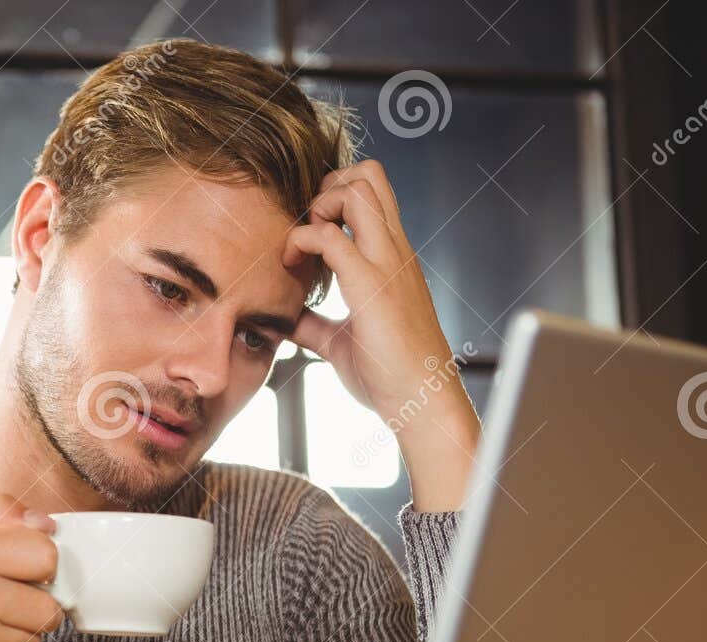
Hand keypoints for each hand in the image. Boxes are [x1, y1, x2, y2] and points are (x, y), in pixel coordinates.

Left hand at [282, 159, 479, 510]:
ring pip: (357, 191)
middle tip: (306, 226)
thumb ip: (316, 324)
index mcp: (392, 258)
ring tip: (300, 243)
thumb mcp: (342, 342)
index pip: (372, 194)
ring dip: (318, 205)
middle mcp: (394, 251)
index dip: (334, 196)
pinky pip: (331, 238)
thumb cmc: (388, 375)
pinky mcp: (373, 286)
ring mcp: (387, 264)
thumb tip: (287, 319)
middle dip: (327, 186)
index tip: (307, 232)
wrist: (420, 402)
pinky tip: (290, 264)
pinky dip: (302, 240)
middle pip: (369, 175)